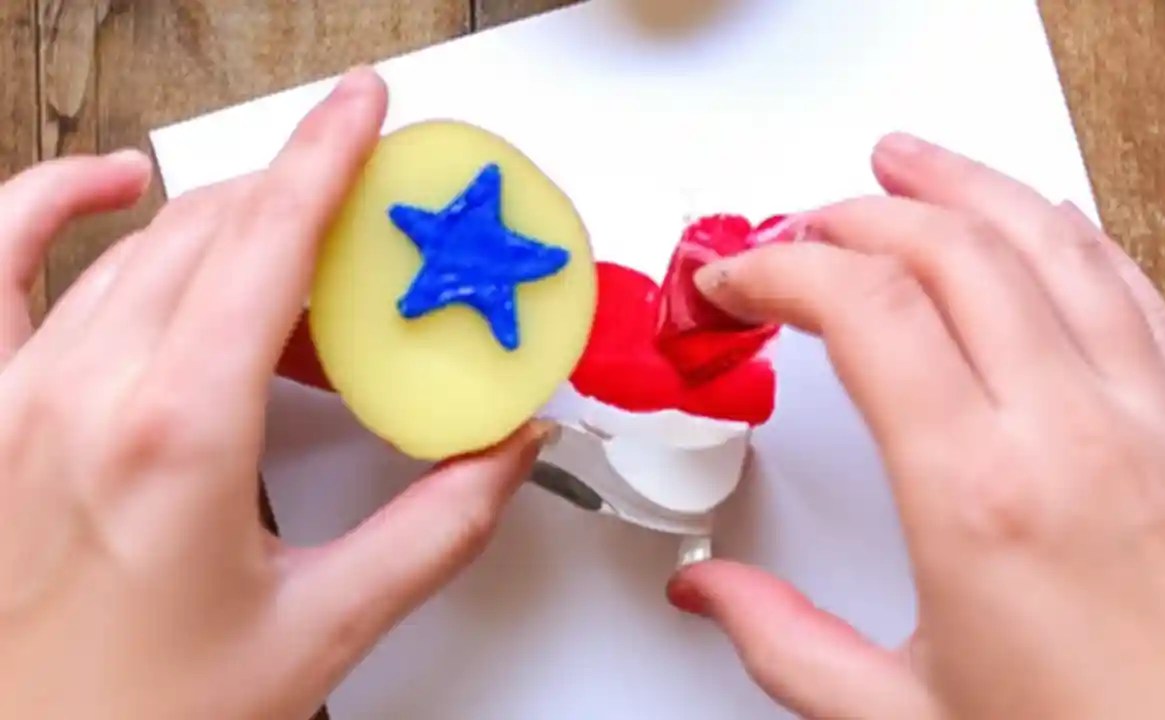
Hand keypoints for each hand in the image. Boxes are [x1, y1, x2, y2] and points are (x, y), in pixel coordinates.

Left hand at [0, 67, 548, 718]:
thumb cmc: (137, 717)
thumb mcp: (320, 629)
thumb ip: (435, 529)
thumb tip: (504, 454)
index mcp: (177, 432)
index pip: (268, 242)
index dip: (328, 155)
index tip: (367, 108)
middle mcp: (85, 391)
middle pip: (213, 230)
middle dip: (301, 197)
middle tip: (369, 215)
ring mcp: (17, 393)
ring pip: (136, 244)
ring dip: (225, 218)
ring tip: (293, 238)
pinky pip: (1, 261)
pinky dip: (51, 203)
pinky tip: (103, 186)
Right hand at [673, 134, 1164, 718]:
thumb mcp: (907, 719)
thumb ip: (787, 643)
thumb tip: (711, 593)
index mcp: (979, 496)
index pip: (865, 308)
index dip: (781, 268)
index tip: (740, 278)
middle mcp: (1073, 434)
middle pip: (953, 249)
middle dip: (855, 215)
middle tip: (800, 226)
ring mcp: (1153, 421)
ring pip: (1054, 241)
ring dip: (966, 187)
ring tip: (909, 164)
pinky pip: (1135, 289)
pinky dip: (1071, 234)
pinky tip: (1044, 225)